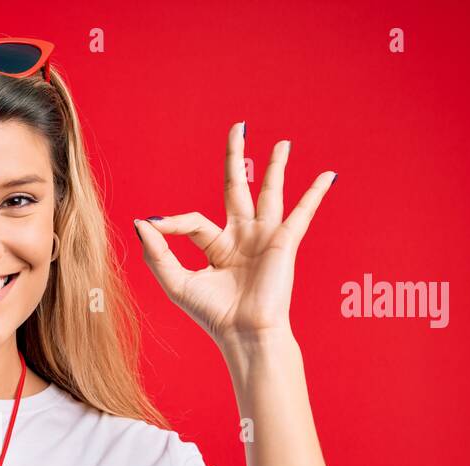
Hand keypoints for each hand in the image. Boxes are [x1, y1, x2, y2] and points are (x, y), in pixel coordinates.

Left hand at [133, 121, 334, 348]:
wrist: (243, 334)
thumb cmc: (212, 315)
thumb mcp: (176, 282)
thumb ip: (157, 252)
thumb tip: (142, 221)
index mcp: (218, 247)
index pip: (194, 220)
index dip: (173, 221)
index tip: (155, 226)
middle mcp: (242, 238)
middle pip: (237, 187)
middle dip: (237, 158)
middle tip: (238, 128)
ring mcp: (265, 238)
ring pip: (270, 193)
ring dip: (275, 167)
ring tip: (282, 143)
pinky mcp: (284, 242)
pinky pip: (303, 213)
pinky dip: (315, 194)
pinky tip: (327, 176)